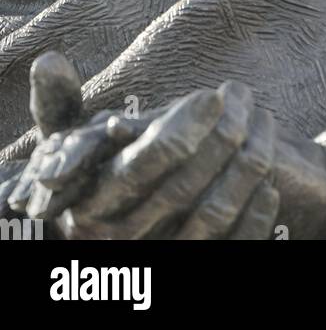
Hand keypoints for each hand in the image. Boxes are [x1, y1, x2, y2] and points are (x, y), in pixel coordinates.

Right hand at [10, 53, 279, 238]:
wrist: (107, 239)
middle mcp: (124, 238)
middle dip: (223, 134)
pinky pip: (233, 246)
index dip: (182, 124)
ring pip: (214, 213)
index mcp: (92, 206)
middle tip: (244, 96)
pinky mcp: (194, 269)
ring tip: (263, 123)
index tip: (213, 93)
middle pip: (185, 184)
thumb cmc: (89, 175)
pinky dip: (256, 215)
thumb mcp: (66, 144)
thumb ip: (59, 106)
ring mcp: (161, 257)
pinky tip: (269, 181)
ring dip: (248, 163)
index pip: (145, 160)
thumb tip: (50, 61)